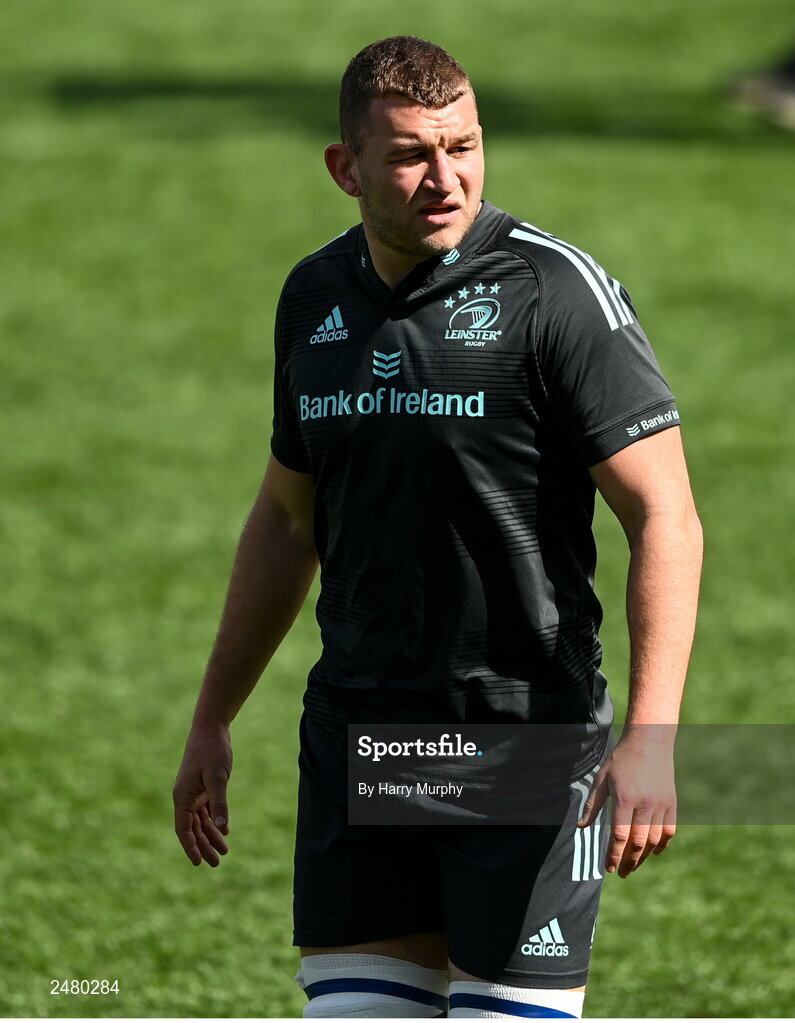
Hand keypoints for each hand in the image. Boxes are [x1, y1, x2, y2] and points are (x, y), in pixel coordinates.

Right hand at [172, 726, 232, 866]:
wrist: (212, 728)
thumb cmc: (212, 750)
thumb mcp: (218, 777)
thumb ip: (219, 802)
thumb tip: (222, 827)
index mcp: (182, 796)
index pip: (183, 829)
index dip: (190, 846)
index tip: (198, 863)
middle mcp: (185, 796)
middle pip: (193, 828)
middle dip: (204, 845)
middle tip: (217, 863)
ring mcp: (194, 791)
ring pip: (201, 820)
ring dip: (211, 835)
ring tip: (224, 851)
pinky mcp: (204, 786)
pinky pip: (207, 809)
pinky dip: (215, 820)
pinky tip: (224, 830)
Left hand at [576, 731, 676, 877]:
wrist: (649, 742)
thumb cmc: (621, 759)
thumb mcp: (602, 779)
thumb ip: (593, 805)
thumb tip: (580, 827)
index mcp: (625, 798)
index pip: (619, 836)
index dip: (614, 855)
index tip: (608, 868)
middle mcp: (644, 804)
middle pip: (638, 843)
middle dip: (628, 862)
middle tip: (622, 874)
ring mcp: (660, 804)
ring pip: (654, 840)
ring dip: (643, 857)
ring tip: (634, 866)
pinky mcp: (671, 803)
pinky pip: (669, 830)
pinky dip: (661, 845)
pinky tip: (653, 852)